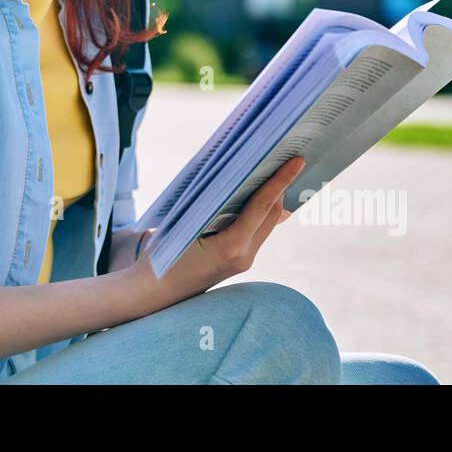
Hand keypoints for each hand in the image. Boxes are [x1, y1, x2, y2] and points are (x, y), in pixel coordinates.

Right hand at [128, 156, 305, 309]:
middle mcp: (244, 256)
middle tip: (285, 159)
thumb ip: (213, 205)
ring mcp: (243, 261)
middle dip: (280, 186)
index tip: (296, 162)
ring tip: (275, 172)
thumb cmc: (163, 254)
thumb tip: (236, 180)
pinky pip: (256, 231)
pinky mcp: (239, 261)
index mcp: (231, 246)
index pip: (263, 206)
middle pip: (272, 214)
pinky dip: (260, 211)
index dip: (280, 181)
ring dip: (272, 199)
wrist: (154, 292)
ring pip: (267, 223)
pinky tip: (257, 195)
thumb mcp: (185, 223)